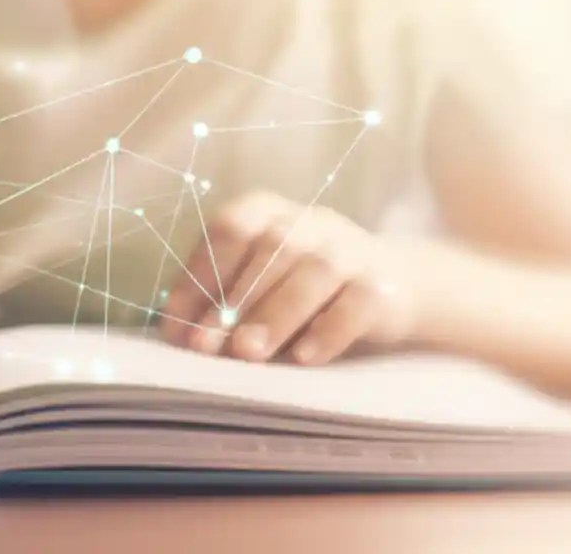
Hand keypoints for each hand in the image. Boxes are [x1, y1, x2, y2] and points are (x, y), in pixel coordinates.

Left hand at [159, 191, 413, 364]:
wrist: (395, 286)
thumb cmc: (301, 289)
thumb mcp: (258, 285)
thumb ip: (219, 300)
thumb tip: (176, 333)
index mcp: (270, 212)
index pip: (232, 227)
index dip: (201, 272)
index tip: (178, 322)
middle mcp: (311, 221)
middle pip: (272, 248)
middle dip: (234, 300)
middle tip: (207, 345)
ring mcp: (352, 248)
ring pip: (315, 270)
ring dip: (276, 314)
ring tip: (248, 353)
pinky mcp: (383, 285)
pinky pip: (357, 303)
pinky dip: (328, 331)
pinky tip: (303, 358)